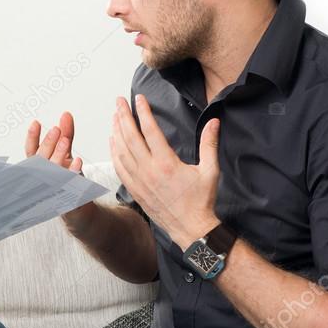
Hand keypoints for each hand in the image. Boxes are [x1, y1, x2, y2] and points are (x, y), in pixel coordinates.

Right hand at [25, 112, 93, 226]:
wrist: (78, 208)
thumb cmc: (67, 178)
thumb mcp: (66, 154)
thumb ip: (66, 135)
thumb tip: (65, 114)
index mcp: (39, 167)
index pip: (31, 152)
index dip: (32, 138)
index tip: (36, 123)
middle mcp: (42, 179)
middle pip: (40, 160)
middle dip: (47, 144)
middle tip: (56, 129)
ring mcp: (52, 190)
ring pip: (51, 172)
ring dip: (57, 155)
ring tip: (65, 141)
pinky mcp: (65, 199)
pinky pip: (67, 185)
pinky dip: (72, 173)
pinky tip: (77, 162)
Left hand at [110, 95, 220, 249]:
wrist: (191, 229)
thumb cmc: (201, 201)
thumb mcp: (210, 170)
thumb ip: (209, 144)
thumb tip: (214, 122)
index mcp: (167, 163)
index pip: (150, 130)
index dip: (143, 112)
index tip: (138, 98)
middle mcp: (149, 170)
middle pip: (130, 137)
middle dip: (123, 116)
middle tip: (119, 102)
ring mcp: (139, 181)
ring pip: (121, 151)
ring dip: (116, 132)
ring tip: (114, 117)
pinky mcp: (135, 190)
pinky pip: (119, 168)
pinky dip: (114, 152)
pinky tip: (113, 142)